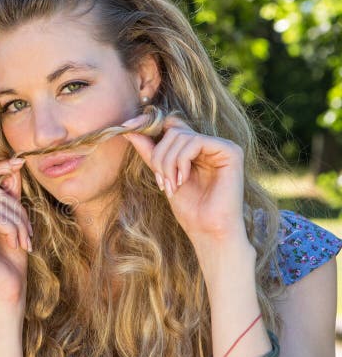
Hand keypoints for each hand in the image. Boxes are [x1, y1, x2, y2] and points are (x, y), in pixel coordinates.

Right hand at [0, 159, 30, 316]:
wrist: (10, 290)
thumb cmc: (12, 258)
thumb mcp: (15, 220)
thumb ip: (11, 194)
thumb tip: (14, 166)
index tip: (20, 161)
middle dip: (19, 208)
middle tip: (29, 231)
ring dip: (20, 221)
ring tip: (24, 240)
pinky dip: (14, 228)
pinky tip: (16, 244)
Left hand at [122, 115, 247, 246]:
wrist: (207, 230)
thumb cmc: (188, 208)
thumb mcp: (162, 174)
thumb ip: (149, 151)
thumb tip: (128, 128)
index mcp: (198, 148)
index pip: (170, 125)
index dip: (148, 126)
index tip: (125, 128)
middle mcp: (211, 144)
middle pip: (173, 131)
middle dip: (159, 157)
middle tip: (162, 182)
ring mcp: (222, 146)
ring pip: (181, 136)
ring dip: (168, 163)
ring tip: (172, 185)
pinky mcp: (231, 152)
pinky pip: (196, 142)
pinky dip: (182, 161)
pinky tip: (183, 180)